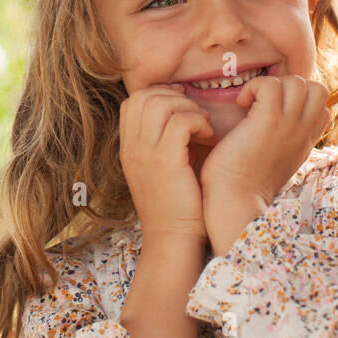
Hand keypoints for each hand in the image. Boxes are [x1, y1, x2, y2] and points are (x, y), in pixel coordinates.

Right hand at [119, 84, 214, 242]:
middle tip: (196, 115)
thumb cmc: (176, 207)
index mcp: (128, 148)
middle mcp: (132, 147)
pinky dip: (198, 121)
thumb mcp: (159, 171)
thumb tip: (182, 116)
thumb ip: (162, 144)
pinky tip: (209, 136)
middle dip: (175, 97)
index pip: (133, 101)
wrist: (173, 241)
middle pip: (144, 96)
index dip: (159, 95)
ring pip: (161, 103)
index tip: (183, 109)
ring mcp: (145, 153)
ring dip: (188, 107)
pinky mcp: (165, 161)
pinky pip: (180, 121)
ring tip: (203, 125)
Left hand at [199, 74, 329, 253]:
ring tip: (252, 102)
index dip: (301, 100)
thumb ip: (285, 142)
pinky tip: (241, 104)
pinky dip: (253, 88)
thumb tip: (274, 125)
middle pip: (317, 89)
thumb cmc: (246, 184)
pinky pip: (269, 85)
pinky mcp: (268, 120)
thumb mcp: (277, 161)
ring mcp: (289, 125)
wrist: (236, 201)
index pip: (323, 107)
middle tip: (264, 102)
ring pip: (297, 82)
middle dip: (290, 86)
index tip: (277, 111)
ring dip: (271, 85)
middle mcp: (303, 132)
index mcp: (306, 142)